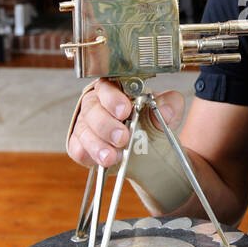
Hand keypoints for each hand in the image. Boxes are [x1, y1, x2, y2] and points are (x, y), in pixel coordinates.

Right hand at [67, 80, 185, 168]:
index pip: (107, 86)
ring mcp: (86, 124)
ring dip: (98, 145)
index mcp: (115, 89)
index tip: (125, 110)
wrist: (145, 146)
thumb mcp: (166, 110)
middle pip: (92, 109)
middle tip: (122, 137)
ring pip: (84, 131)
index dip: (113, 98)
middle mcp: (96, 104)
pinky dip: (89, 155)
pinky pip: (77, 148)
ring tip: (112, 156)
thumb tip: (164, 110)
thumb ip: (169, 105)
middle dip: (107, 125)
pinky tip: (103, 160)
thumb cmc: (150, 120)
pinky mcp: (80, 144)